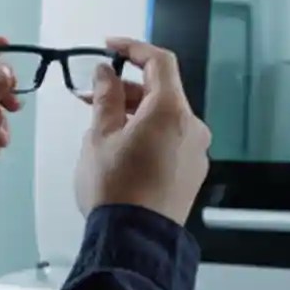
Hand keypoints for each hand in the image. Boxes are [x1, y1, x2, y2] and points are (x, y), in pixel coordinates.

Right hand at [74, 37, 211, 225]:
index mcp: (171, 111)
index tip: (110, 48)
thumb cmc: (116, 191)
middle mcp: (192, 127)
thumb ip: (105, 96)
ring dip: (135, 113)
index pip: (159, 61)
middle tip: (93, 93)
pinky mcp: (192, 172)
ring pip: (165, 117)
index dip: (133, 48)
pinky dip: (148, 134)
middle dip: (127, 88)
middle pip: (162, 91)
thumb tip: (106, 74)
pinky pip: (171, 141)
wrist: (134, 241)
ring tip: (100, 125)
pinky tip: (121, 147)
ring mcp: (196, 152)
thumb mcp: (99, 136)